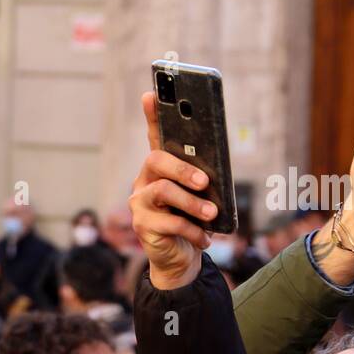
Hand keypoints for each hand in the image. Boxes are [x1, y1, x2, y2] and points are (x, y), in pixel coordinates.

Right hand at [129, 92, 217, 288]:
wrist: (181, 258)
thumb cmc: (193, 221)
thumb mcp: (201, 198)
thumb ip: (202, 180)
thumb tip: (214, 174)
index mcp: (161, 169)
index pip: (155, 136)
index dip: (152, 115)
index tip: (150, 94)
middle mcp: (144, 181)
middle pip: (156, 161)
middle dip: (183, 170)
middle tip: (206, 182)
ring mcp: (139, 203)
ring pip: (164, 192)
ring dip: (192, 204)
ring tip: (212, 213)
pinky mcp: (142, 226)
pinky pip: (169, 222)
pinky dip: (192, 230)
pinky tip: (204, 237)